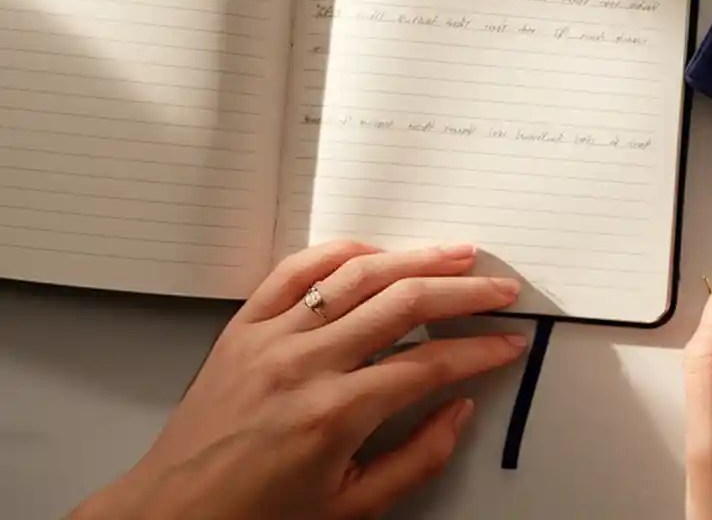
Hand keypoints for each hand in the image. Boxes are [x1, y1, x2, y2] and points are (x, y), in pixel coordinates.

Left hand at [70, 241, 526, 519]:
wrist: (171, 516)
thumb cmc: (252, 519)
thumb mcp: (351, 508)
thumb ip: (417, 459)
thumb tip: (459, 412)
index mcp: (335, 414)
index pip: (430, 363)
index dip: (481, 350)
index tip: (507, 343)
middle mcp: (304, 365)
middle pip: (404, 303)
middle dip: (464, 292)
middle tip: (499, 290)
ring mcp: (271, 338)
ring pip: (357, 275)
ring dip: (415, 258)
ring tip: (455, 255)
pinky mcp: (243, 327)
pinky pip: (296, 271)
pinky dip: (340, 252)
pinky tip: (374, 251)